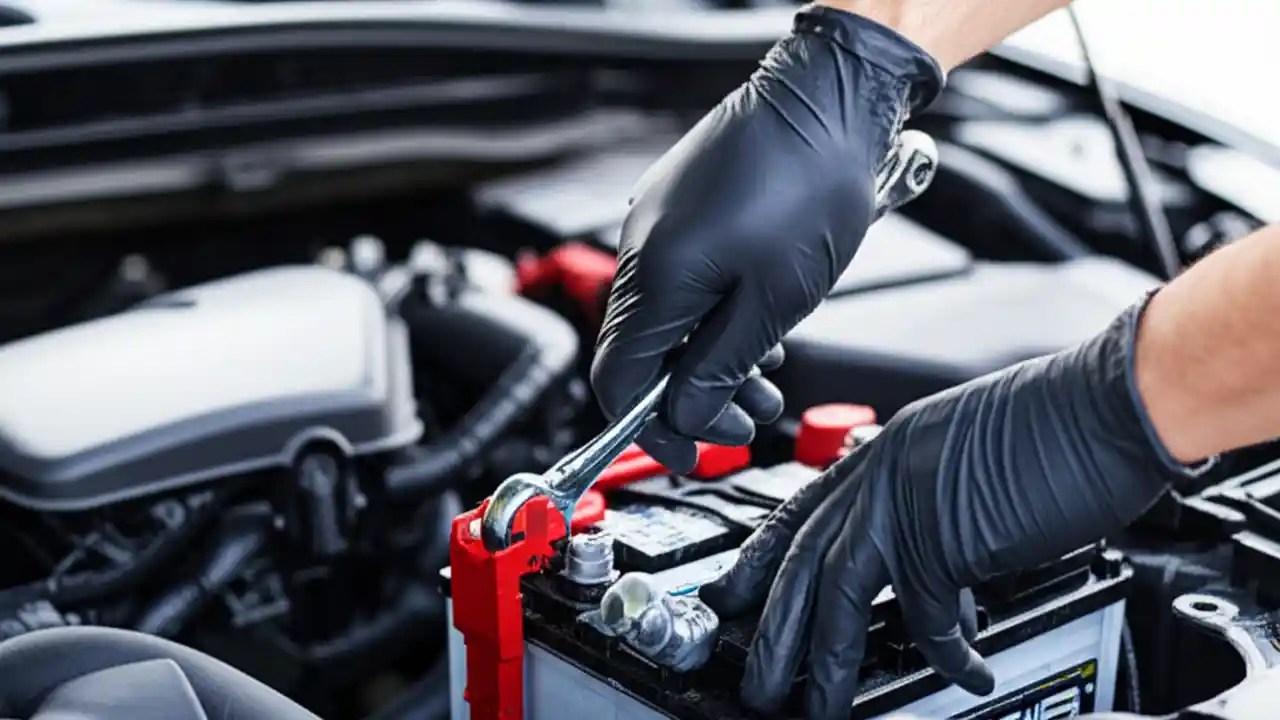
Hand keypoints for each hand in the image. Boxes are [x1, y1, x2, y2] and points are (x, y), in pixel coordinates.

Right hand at [591, 6, 943, 471]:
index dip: (652, 429)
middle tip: (752, 418)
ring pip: (670, 321)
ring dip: (714, 362)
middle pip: (645, 355)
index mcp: (656, 280)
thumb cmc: (808, 186)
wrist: (827, 98)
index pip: (618, 379)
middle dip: (698, 399)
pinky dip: (715, 318)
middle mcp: (643, 252)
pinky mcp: (681, 212)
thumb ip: (721, 367)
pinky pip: (683, 283)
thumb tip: (687, 417)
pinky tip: (759, 328)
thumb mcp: (773, 300)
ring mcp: (659, 228)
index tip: (692, 457)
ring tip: (769, 379)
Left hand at [700, 298, 1204, 718]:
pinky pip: (930, 618)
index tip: (733, 593)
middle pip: (800, 561)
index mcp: (882, 451)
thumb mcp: (967, 461)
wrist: (1113, 400)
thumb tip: (932, 573)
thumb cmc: (1058, 422)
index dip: (761, 560)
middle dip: (771, 627)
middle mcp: (881, 472)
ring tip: (813, 705)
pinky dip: (949, 656)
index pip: (800, 513)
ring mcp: (909, 502)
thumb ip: (931, 510)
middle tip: (756, 675)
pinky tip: (968, 674)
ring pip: (835, 594)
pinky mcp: (949, 537)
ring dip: (822, 660)